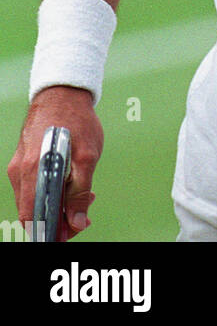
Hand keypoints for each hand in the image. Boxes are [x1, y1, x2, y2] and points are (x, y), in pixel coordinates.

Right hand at [7, 86, 102, 239]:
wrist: (63, 91)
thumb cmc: (76, 119)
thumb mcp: (87, 156)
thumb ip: (81, 191)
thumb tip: (76, 222)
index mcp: (33, 171)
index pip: (32, 219)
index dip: (50, 233)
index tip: (68, 235)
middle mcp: (20, 172)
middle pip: (33, 212)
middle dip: (59, 220)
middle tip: (83, 216)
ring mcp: (20, 166)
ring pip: (35, 200)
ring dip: (58, 206)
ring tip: (84, 198)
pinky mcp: (25, 160)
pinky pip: (34, 186)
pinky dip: (52, 192)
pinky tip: (73, 185)